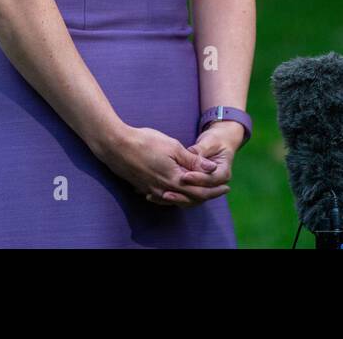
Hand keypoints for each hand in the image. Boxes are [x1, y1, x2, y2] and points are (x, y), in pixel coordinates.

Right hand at [101, 125, 228, 207]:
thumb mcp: (173, 146)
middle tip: (221, 191)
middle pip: (192, 198)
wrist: (116, 146)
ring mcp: (153, 191)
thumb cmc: (145, 141)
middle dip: (208, 195)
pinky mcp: (144, 188)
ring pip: (179, 200)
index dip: (215, 189)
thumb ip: (193, 160)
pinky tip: (180, 195)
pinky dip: (177, 199)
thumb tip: (212, 169)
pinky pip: (165, 199)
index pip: (201, 189)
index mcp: (175, 178)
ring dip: (193, 198)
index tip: (227, 187)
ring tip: (204, 193)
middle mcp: (165, 189)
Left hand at [158, 121, 240, 205]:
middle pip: (201, 195)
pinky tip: (162, 195)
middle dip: (184, 194)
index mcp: (223, 173)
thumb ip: (200, 152)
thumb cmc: (215, 140)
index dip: (197, 179)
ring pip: (193, 199)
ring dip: (178, 198)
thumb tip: (193, 157)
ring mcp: (208, 188)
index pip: (210, 180)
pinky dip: (176, 197)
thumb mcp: (209, 143)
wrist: (220, 142)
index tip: (184, 176)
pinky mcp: (198, 188)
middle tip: (167, 193)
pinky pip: (187, 197)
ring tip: (163, 195)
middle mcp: (217, 184)